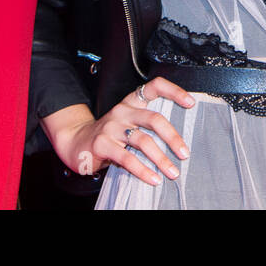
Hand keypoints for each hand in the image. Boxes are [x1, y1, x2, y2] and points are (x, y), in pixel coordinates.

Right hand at [53, 77, 194, 186]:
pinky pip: (127, 158)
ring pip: (143, 140)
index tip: (190, 103)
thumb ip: (147, 126)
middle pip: (154, 118)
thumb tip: (179, 141)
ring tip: (171, 172)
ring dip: (161, 158)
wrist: (75, 143)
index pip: (154, 87)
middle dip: (173, 137)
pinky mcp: (102, 144)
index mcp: (131, 102)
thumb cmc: (108, 135)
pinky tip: (152, 178)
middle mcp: (122, 111)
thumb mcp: (127, 123)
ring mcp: (111, 127)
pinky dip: (142, 170)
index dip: (174, 91)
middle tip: (184, 153)